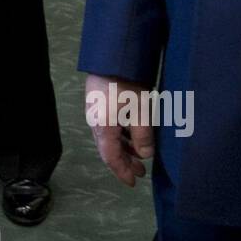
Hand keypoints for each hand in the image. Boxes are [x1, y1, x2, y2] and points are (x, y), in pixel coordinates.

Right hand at [85, 73, 154, 187]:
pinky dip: (120, 136)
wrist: (112, 57)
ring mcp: (94, 112)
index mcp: (103, 128)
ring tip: (140, 155)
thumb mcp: (141, 110)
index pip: (111, 158)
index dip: (122, 172)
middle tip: (141, 172)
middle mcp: (95, 123)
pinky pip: (108, 127)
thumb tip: (145, 155)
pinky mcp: (97, 103)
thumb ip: (143, 135)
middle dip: (125, 162)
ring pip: (108, 138)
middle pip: (108, 149)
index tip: (134, 183)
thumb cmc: (127, 84)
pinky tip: (132, 135)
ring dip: (124, 149)